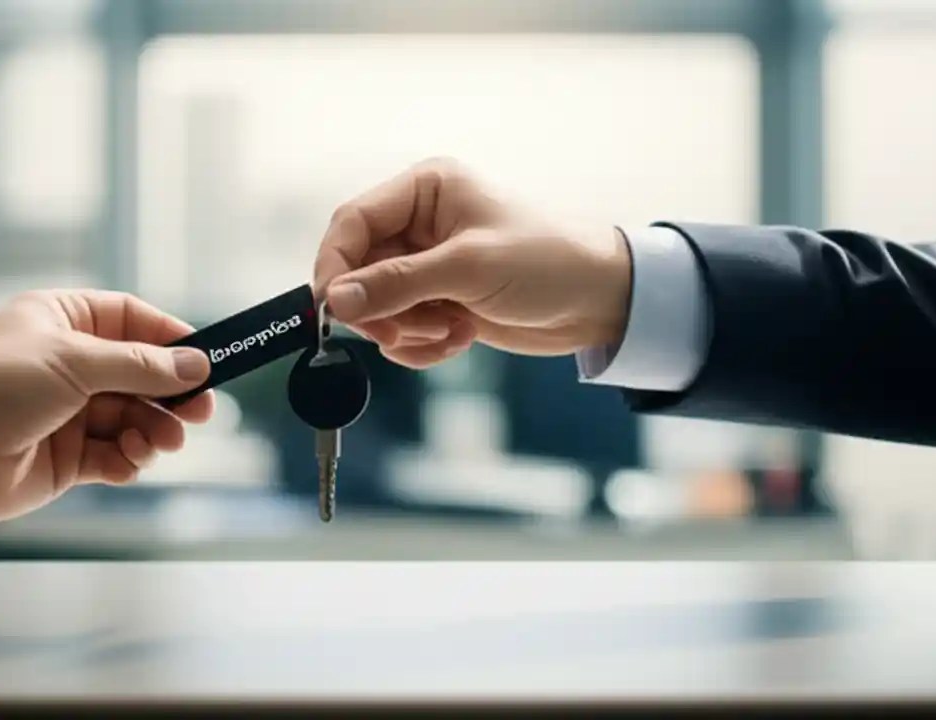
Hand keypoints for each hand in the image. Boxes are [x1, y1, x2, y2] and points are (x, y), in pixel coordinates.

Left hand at [0, 290, 214, 524]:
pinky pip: (115, 454)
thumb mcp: (74, 362)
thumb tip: (197, 366)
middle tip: (202, 413)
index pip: (131, 321)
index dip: (170, 340)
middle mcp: (68, 363)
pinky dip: (129, 458)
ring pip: (134, 417)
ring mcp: (69, 411)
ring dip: (154, 429)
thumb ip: (140, 366)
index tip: (206, 361)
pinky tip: (128, 460)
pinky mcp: (68, 457)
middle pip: (141, 374)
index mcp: (61, 321)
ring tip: (165, 442)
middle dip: (171, 394)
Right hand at [313, 158, 631, 368]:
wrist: (602, 302)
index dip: (335, 265)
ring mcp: (428, 266)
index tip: (333, 308)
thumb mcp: (468, 268)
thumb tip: (336, 300)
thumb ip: (397, 284)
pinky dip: (421, 345)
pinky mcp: (439, 302)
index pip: (352, 222)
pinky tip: (459, 339)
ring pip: (377, 307)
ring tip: (450, 328)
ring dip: (406, 330)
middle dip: (378, 309)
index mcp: (426, 190)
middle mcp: (420, 224)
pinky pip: (401, 330)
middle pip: (358, 270)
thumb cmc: (549, 261)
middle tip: (398, 332)